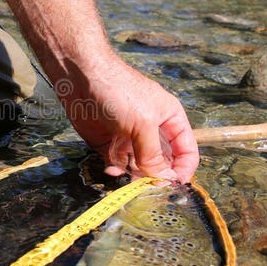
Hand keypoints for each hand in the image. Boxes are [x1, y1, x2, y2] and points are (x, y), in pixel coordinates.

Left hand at [57, 53, 198, 182]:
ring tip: (128, 180)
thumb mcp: (143, 123)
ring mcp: (128, 138)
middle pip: (161, 163)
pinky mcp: (107, 143)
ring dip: (134, 177)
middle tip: (147, 188)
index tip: (175, 187)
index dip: (183, 169)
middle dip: (156, 176)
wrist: (80, 77)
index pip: (186, 150)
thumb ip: (154, 154)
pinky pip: (116, 165)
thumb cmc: (119, 91)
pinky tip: (111, 169)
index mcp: (169, 119)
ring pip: (138, 167)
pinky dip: (115, 171)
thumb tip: (166, 180)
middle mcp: (151, 131)